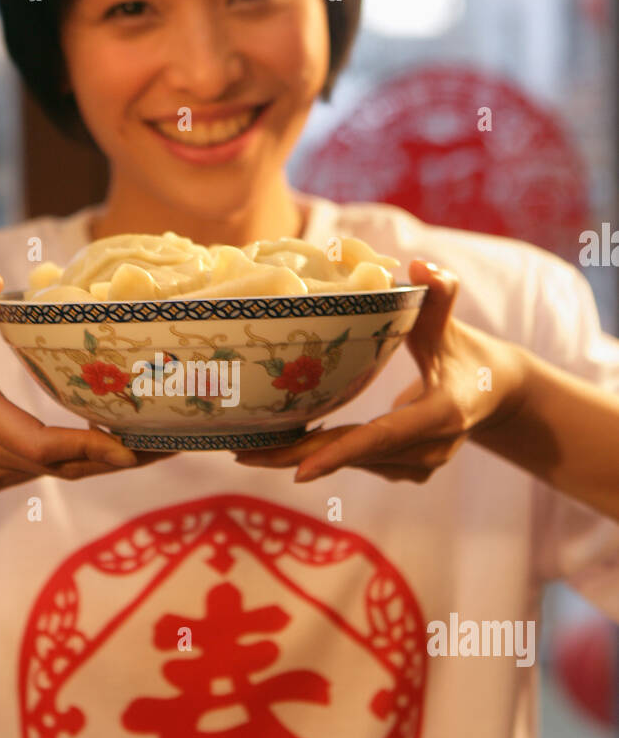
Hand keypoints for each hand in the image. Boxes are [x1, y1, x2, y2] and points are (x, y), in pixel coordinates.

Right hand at [0, 274, 169, 488]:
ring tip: (160, 446)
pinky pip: (50, 473)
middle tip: (169, 442)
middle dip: (117, 458)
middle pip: (62, 466)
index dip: (84, 447)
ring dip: (109, 463)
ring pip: (61, 474)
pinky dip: (86, 462)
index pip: (37, 443)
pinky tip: (124, 446)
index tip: (127, 444)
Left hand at [232, 260, 528, 483]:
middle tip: (241, 452)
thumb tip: (419, 265)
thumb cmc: (467, 350)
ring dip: (302, 454)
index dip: (341, 453)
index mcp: (443, 414)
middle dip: (296, 457)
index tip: (299, 471)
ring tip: (249, 445)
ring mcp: (420, 466)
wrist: (497, 394)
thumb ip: (439, 293)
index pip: (384, 437)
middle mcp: (431, 449)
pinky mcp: (408, 472)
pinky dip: (323, 452)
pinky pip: (357, 462)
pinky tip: (284, 442)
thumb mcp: (451, 322)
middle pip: (354, 455)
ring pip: (351, 461)